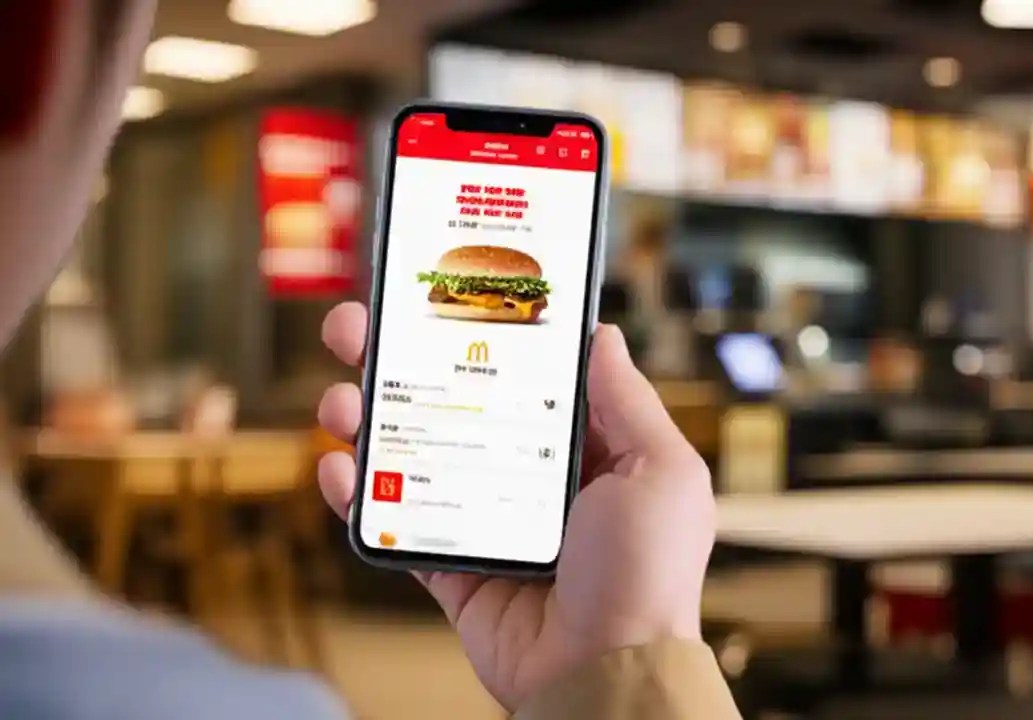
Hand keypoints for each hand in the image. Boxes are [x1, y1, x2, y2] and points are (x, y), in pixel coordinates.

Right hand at [316, 303, 715, 710]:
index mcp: (587, 451)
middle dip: (404, 363)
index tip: (443, 298)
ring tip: (342, 398)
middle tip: (361, 328)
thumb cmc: (648, 575)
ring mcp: (488, 520)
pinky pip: (397, 521)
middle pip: (457, 404)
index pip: (527, 376)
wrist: (606, 673)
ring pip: (416, 455)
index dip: (484, 336)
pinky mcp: (453, 567)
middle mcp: (533, 479)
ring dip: (370, 419)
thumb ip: (628, 403)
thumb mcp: (660, 472)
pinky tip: (340, 465)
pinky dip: (359, 494)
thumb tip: (602, 337)